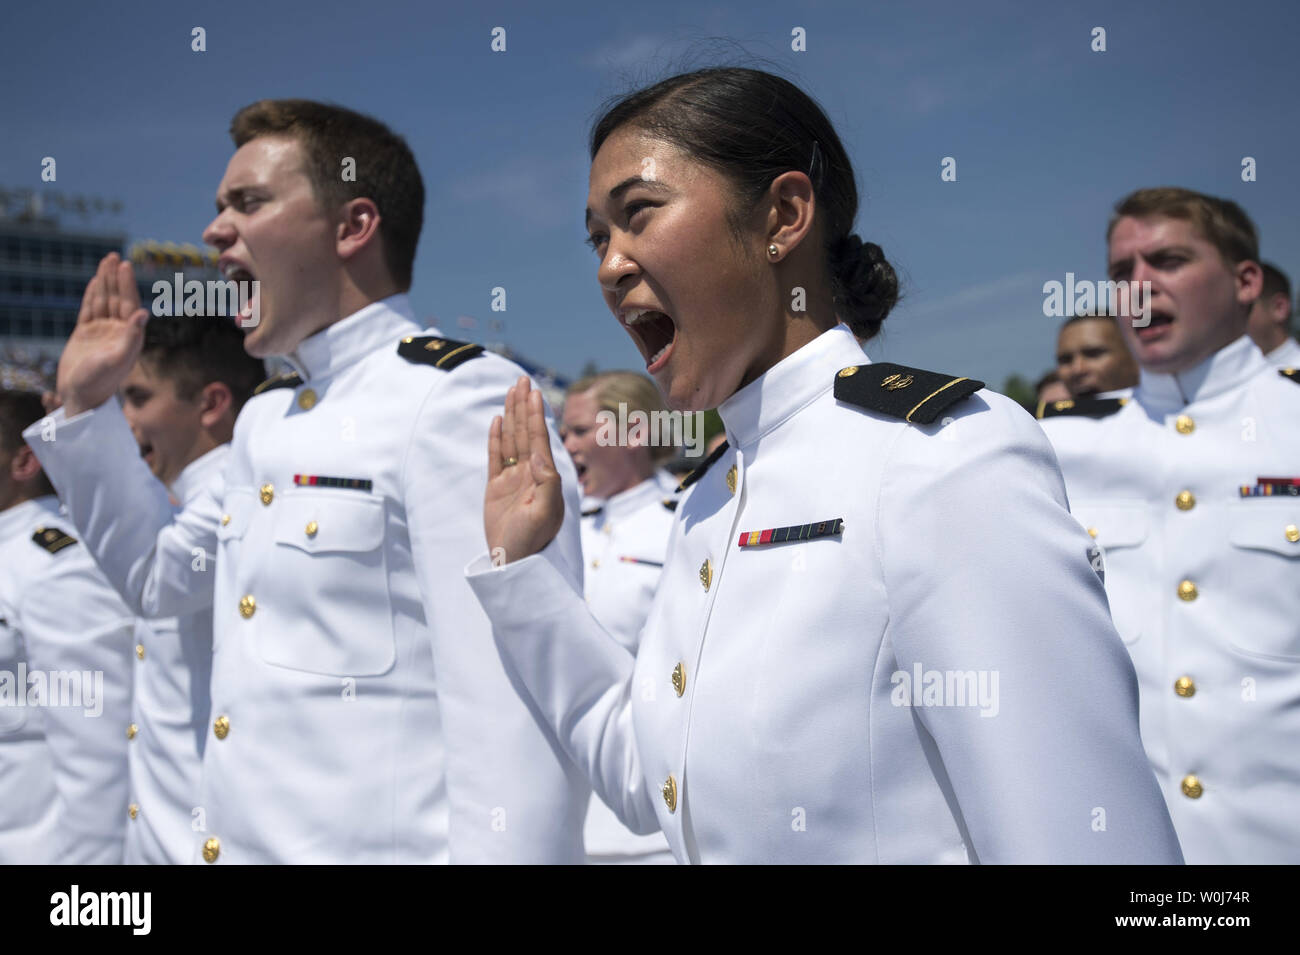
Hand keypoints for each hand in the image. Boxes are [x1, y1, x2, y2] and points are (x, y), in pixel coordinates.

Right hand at [59, 253, 148, 416]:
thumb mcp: (118, 358)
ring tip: (106, 262)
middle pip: (116, 298)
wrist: (81, 395)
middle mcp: (117, 331)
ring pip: (103, 301)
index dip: (127, 285)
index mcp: (129, 336)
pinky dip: (92, 295)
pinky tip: (96, 282)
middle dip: (116, 278)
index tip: (126, 266)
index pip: (128, 304)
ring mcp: (101, 331)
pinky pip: (89, 310)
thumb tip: (144, 313)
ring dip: (104, 282)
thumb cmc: (101, 381)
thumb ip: (131, 337)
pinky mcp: (85, 334)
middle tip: (115, 257)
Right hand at [485, 377, 564, 563]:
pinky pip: (496, 457)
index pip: (538, 440)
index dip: (535, 416)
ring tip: (512, 392)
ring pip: (511, 440)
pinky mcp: (496, 488)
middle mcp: (530, 474)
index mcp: (544, 478)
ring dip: (512, 415)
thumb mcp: (544, 514)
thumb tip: (538, 454)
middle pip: (525, 433)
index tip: (534, 393)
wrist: (513, 563)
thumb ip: (546, 483)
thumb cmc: (532, 542)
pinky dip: (497, 438)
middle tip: (522, 380)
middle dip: (524, 407)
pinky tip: (499, 420)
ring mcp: (512, 480)